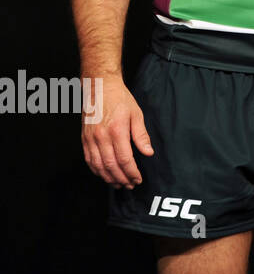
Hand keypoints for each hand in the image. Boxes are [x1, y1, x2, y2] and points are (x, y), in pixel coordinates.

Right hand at [82, 73, 152, 187]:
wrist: (100, 88)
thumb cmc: (120, 100)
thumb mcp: (136, 114)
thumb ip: (141, 135)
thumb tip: (148, 153)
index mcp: (117, 131)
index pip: (124, 159)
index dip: (131, 172)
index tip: (138, 179)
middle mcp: (101, 137)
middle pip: (111, 165)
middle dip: (121, 178)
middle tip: (130, 185)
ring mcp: (91, 139)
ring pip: (98, 166)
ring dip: (109, 178)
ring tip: (119, 184)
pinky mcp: (84, 139)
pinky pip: (89, 160)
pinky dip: (96, 170)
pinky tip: (104, 175)